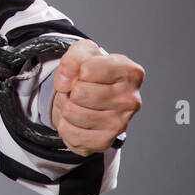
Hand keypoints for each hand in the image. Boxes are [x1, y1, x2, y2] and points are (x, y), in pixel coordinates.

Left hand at [49, 39, 143, 155]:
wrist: (92, 96)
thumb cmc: (92, 72)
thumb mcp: (83, 52)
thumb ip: (73, 59)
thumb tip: (64, 83)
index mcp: (131, 73)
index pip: (88, 69)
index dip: (77, 70)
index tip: (84, 73)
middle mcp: (130, 100)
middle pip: (80, 93)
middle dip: (71, 90)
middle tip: (80, 90)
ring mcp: (120, 124)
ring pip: (72, 112)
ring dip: (67, 106)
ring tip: (80, 103)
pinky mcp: (104, 141)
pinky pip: (69, 132)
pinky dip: (65, 124)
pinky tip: (78, 119)